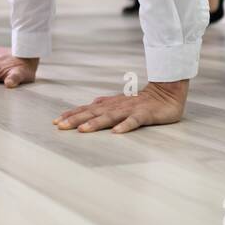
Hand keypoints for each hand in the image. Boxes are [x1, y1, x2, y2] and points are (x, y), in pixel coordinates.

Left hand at [54, 79, 188, 133]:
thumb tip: (91, 102)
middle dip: (76, 119)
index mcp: (111, 104)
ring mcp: (130, 110)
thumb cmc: (144, 99)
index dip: (72, 115)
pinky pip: (134, 121)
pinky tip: (116, 133)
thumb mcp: (122, 101)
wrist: (168, 91)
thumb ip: (107, 102)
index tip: (56, 122)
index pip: (88, 109)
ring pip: (110, 117)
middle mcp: (117, 106)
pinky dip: (125, 126)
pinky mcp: (145, 114)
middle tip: (60, 126)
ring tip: (82, 130)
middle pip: (93, 113)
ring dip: (95, 123)